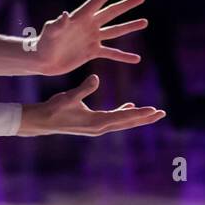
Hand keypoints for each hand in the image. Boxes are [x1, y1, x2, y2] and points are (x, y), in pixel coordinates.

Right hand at [19, 74, 164, 136]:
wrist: (42, 121)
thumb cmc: (54, 108)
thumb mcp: (69, 96)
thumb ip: (83, 88)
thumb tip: (96, 77)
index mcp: (96, 122)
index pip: (123, 118)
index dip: (140, 114)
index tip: (154, 111)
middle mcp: (100, 127)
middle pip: (128, 123)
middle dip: (145, 118)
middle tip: (162, 113)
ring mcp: (97, 126)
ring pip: (122, 122)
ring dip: (137, 116)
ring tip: (152, 112)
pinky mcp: (93, 123)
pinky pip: (113, 119)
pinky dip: (123, 113)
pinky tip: (129, 107)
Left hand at [36, 0, 146, 74]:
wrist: (42, 60)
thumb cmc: (43, 43)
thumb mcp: (50, 32)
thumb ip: (58, 24)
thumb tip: (64, 15)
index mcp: (80, 17)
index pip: (97, 1)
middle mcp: (89, 25)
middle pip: (111, 12)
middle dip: (126, 5)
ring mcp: (92, 38)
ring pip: (115, 30)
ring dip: (130, 26)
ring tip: (144, 21)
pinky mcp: (92, 52)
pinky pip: (111, 53)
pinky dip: (123, 56)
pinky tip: (136, 59)